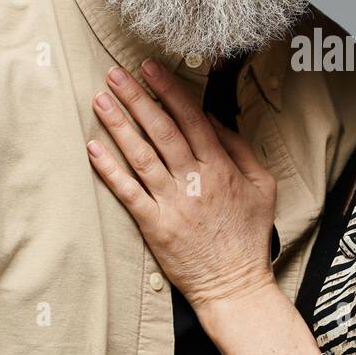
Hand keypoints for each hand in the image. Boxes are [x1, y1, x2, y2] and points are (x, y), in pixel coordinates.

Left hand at [87, 58, 276, 313]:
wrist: (235, 285)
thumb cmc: (249, 236)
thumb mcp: (262, 186)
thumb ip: (240, 149)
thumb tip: (215, 119)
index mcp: (221, 168)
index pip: (191, 120)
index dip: (169, 91)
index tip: (151, 69)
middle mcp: (195, 181)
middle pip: (162, 130)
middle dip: (137, 98)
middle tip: (116, 73)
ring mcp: (173, 203)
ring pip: (141, 155)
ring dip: (119, 124)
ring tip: (100, 99)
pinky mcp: (154, 226)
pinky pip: (128, 192)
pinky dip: (109, 169)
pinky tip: (93, 147)